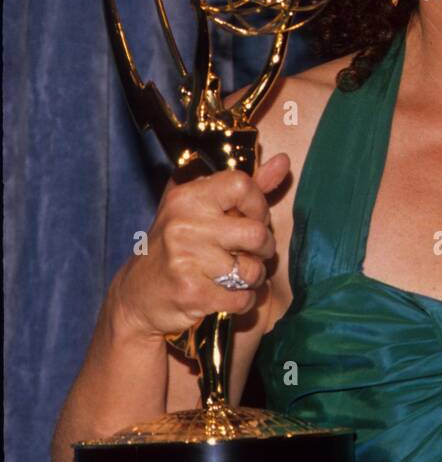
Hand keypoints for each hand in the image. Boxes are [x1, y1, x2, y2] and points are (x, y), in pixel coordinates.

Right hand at [111, 153, 290, 339]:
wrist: (138, 296)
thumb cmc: (177, 246)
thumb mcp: (202, 209)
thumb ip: (245, 187)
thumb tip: (284, 161)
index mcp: (188, 197)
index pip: (242, 185)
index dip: (258, 204)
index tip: (253, 218)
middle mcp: (184, 224)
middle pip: (256, 233)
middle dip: (264, 248)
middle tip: (251, 253)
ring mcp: (186, 259)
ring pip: (252, 269)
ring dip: (254, 277)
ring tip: (239, 275)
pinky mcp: (191, 293)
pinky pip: (242, 298)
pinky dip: (243, 300)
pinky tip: (229, 295)